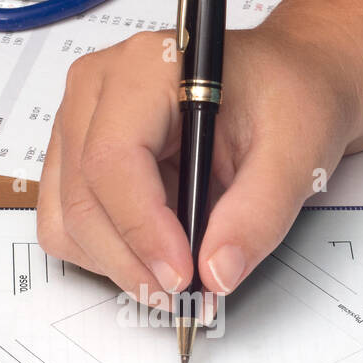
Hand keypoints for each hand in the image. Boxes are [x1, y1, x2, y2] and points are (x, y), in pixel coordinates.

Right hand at [37, 26, 353, 303]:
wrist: (282, 83)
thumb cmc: (287, 98)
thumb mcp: (295, 154)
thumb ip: (258, 215)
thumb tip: (216, 274)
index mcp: (146, 68)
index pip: (113, 160)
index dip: (142, 230)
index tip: (183, 276)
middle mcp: (97, 88)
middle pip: (82, 197)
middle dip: (131, 262)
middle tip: (184, 294)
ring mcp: (78, 122)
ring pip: (67, 219)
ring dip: (117, 263)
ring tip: (177, 271)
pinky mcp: (75, 155)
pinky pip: (67, 223)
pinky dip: (107, 254)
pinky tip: (156, 249)